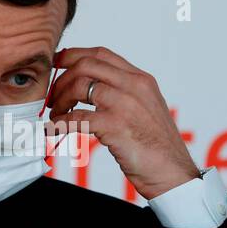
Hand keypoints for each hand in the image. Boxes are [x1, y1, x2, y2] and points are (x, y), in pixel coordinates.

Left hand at [45, 46, 199, 199]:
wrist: (173, 172)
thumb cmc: (158, 147)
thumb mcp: (146, 108)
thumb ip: (125, 93)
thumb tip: (94, 88)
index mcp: (141, 80)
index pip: (101, 54)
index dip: (74, 55)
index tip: (58, 63)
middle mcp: (134, 86)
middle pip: (86, 65)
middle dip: (62, 78)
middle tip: (53, 95)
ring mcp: (125, 105)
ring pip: (79, 86)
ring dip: (60, 99)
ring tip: (57, 113)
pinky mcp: (116, 126)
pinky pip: (77, 117)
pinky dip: (61, 122)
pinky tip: (56, 128)